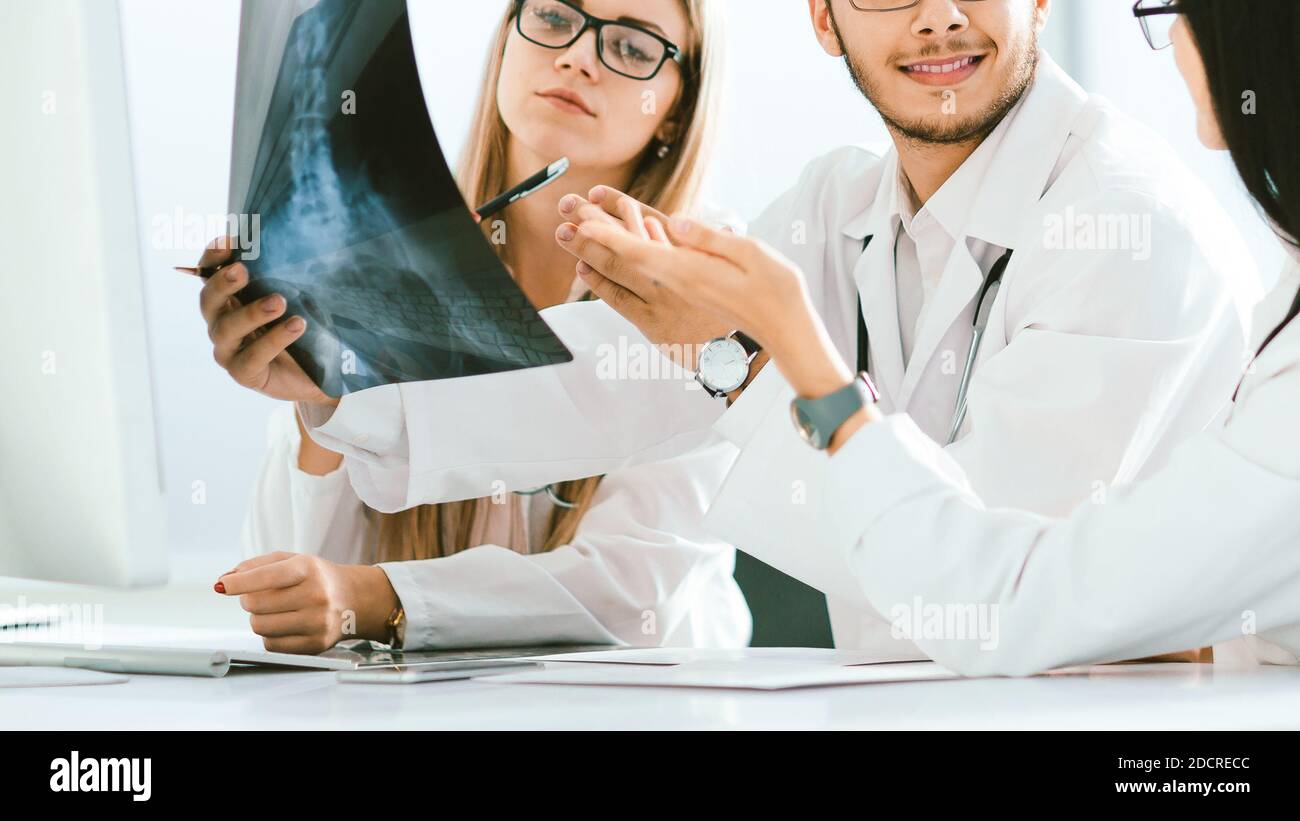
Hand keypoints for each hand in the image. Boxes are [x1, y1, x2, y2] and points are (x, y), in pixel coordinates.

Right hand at [193, 237, 337, 406]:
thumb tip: (298, 242)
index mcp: (229, 301)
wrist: (316, 375)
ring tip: (279, 301)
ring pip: (227, 329)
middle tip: (242, 270)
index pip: (209, 275)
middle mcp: (221, 324)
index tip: (227, 240)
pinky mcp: (244, 374)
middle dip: (223, 283)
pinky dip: (274, 340)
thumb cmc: (301, 332)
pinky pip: (252, 357)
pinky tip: (296, 326)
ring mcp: (228, 351)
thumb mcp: (296, 300)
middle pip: (209, 301)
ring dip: (251, 312)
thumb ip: (286, 277)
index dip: (213, 257)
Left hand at [216, 552, 398, 654]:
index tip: (223, 586)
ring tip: (273, 610)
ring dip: (258, 618)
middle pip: (256, 605)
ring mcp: (317, 622)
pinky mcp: (316, 644)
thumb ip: (255, 566)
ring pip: (260, 626)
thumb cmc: (316, 577)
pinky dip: (269, 635)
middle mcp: (316, 595)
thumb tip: (224, 581)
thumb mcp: (291, 560)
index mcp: (308, 569)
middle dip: (248, 600)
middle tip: (257, 596)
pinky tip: (283, 624)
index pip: (266, 577)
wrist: (353, 599)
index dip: (239, 583)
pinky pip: (271, 645)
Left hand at [558, 207, 854, 398]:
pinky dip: (604, 285)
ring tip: (567, 236)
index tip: (582, 216)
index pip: (639, 248)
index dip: (607, 231)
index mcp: (690, 271)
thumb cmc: (772, 292)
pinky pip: (625, 303)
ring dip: (590, 256)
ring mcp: (666, 307)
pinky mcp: (664, 324)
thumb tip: (676, 222)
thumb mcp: (751, 255)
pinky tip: (588, 273)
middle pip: (621, 259)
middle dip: (591, 235)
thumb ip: (710, 239)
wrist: (778, 337)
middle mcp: (672, 289)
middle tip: (566, 214)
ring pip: (619, 279)